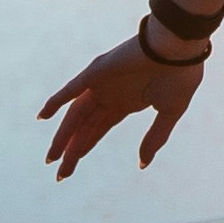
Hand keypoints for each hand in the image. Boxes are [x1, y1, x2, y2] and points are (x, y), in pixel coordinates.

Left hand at [38, 33, 207, 178]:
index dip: (82, 150)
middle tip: (58, 174)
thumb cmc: (181, 75)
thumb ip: (155, 138)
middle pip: (83, 128)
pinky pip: (71, 89)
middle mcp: (109, 95)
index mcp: (125, 104)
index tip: (69, 170)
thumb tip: (142, 164)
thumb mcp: (170, 113)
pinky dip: (56, 101)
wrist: (180, 48)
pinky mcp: (97, 72)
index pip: (96, 131)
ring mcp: (102, 84)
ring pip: (75, 115)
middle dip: (71, 151)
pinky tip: (43, 116)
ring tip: (52, 158)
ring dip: (63, 136)